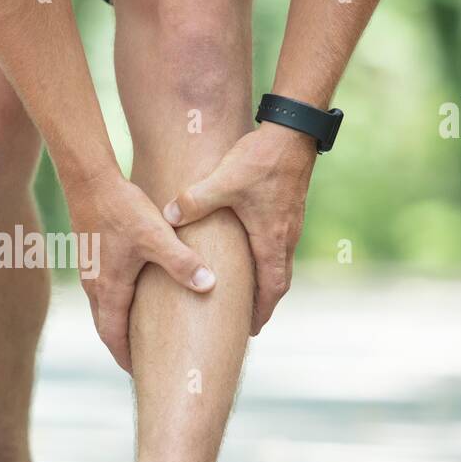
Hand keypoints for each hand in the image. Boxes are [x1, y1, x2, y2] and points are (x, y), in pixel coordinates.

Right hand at [66, 172, 215, 371]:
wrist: (89, 180)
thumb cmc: (122, 209)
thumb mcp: (158, 236)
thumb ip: (183, 262)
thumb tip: (209, 285)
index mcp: (109, 289)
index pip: (114, 337)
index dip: (127, 358)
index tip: (141, 374)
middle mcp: (94, 285)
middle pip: (106, 328)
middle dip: (122, 347)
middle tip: (140, 362)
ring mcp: (89, 270)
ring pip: (102, 309)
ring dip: (117, 324)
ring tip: (137, 334)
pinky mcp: (90, 256)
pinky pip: (101, 290)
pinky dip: (114, 303)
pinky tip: (130, 294)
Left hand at [162, 123, 316, 334]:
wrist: (292, 132)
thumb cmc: (261, 161)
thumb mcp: (222, 182)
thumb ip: (193, 201)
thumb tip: (168, 216)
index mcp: (271, 240)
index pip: (271, 289)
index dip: (260, 311)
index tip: (250, 329)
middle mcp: (285, 237)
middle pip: (280, 282)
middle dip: (264, 304)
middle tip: (249, 321)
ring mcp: (290, 223)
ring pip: (281, 264)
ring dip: (267, 282)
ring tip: (249, 294)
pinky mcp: (289, 209)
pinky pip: (280, 246)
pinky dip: (268, 259)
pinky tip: (252, 253)